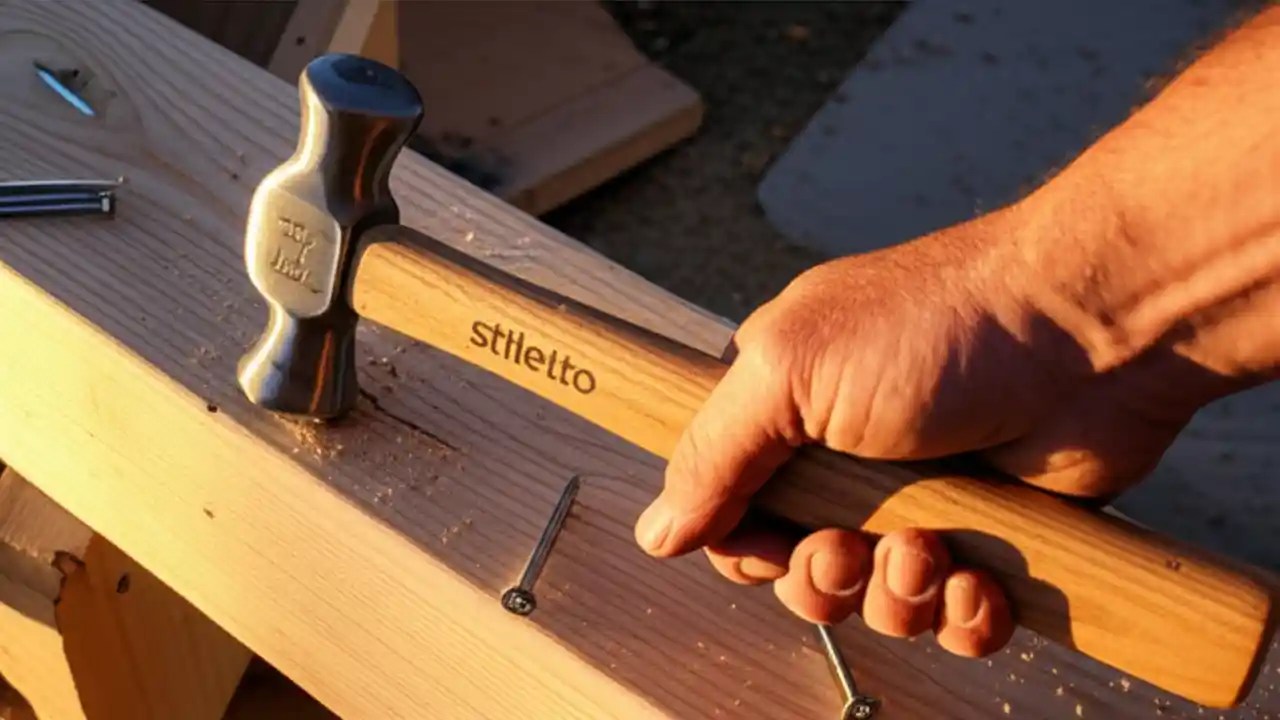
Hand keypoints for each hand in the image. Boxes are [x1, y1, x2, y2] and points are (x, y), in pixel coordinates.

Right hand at [633, 206, 1209, 657]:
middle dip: (823, 580)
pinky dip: (963, 616)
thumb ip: (713, 454)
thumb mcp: (790, 371)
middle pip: (801, 572)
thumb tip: (655, 531)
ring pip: (879, 605)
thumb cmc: (940, 326)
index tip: (774, 543)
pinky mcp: (992, 538)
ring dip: (898, 596)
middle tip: (852, 550)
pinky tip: (978, 580)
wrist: (1096, 333)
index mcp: (790, 411)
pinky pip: (955, 619)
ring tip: (931, 549)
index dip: (748, 546)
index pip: (732, 512)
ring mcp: (923, 500)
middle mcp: (850, 460)